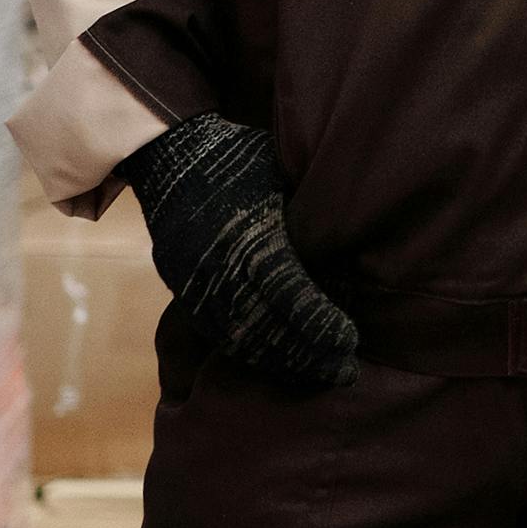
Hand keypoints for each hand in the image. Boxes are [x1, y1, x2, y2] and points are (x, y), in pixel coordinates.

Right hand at [127, 113, 358, 394]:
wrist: (170, 155)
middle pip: (266, 325)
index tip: (350, 341)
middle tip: (345, 370)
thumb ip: (309, 214)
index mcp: (248, 234)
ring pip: (240, 337)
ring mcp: (196, 283)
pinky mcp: (183, 290)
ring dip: (281, 360)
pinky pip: (216, 333)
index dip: (319, 322)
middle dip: (308, 354)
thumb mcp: (282, 173)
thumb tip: (355, 244)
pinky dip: (249, 352)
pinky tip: (277, 361)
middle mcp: (219, 266)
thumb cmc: (240, 158)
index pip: (289, 292)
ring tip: (318, 372)